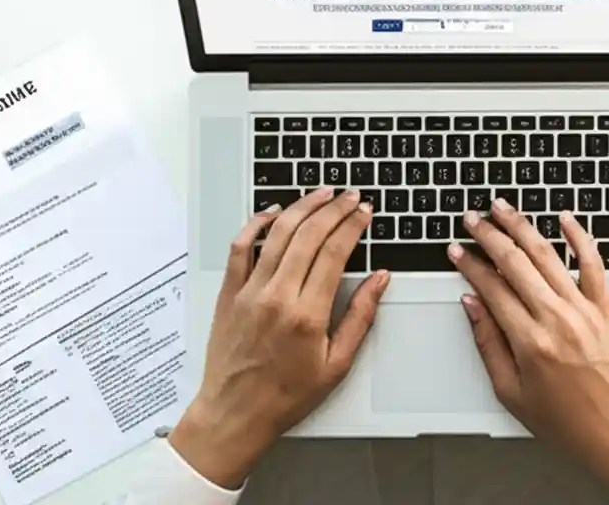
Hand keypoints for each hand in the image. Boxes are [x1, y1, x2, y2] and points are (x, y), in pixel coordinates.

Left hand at [169, 187, 389, 488]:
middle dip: (334, 208)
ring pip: (277, 233)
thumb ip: (360, 317)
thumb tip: (379, 280)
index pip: (335, 252)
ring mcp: (249, 292)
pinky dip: (256, 224)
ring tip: (320, 194)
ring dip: (302, 207)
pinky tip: (273, 212)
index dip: (353, 225)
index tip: (364, 212)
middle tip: (350, 196)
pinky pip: (240, 247)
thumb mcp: (337, 364)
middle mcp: (277, 297)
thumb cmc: (285, 396)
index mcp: (307, 315)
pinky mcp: (228, 293)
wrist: (235, 413)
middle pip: (308, 234)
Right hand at [450, 200, 608, 502]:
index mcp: (529, 341)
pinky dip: (579, 237)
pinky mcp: (605, 309)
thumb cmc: (566, 422)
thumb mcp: (511, 392)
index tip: (456, 251)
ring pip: (547, 255)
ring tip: (503, 209)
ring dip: (522, 226)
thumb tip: (472, 305)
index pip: (491, 287)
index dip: (469, 264)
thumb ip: (488, 344)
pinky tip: (565, 218)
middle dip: (488, 235)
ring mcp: (583, 310)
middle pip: (515, 262)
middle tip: (472, 220)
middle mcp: (556, 318)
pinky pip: (592, 264)